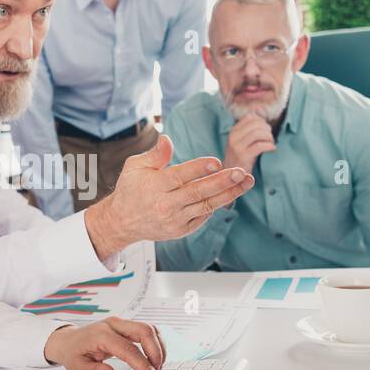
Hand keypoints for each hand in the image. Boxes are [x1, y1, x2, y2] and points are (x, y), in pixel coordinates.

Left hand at [43, 317, 165, 369]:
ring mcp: (121, 323)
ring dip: (158, 348)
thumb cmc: (73, 353)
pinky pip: (147, 330)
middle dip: (156, 354)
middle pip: (145, 331)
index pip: (129, 350)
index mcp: (101, 335)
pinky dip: (155, 344)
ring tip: (157, 368)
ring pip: (149, 329)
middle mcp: (114, 325)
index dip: (145, 367)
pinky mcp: (126, 326)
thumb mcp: (78, 368)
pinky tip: (154, 358)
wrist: (68, 341)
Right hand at [84, 134, 253, 256]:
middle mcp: (165, 205)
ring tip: (246, 182)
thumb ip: (155, 155)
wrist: (122, 222)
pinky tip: (231, 192)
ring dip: (229, 194)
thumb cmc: (131, 189)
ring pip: (206, 206)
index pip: (180, 177)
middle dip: (222, 182)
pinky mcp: (181, 230)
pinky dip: (216, 205)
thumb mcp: (135, 166)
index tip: (216, 162)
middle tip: (241, 172)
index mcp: (154, 186)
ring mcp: (175, 220)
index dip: (198, 169)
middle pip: (198, 193)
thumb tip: (167, 139)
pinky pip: (202, 217)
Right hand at [222, 111, 275, 174]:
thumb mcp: (241, 141)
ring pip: (258, 133)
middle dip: (267, 129)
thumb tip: (259, 109)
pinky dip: (270, 146)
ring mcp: (237, 147)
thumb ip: (249, 128)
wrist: (230, 176)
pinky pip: (260, 146)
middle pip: (256, 124)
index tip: (265, 130)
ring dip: (269, 137)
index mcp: (233, 131)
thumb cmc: (240, 158)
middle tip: (270, 138)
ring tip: (271, 143)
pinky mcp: (243, 156)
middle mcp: (233, 137)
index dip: (261, 121)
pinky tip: (272, 149)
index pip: (250, 117)